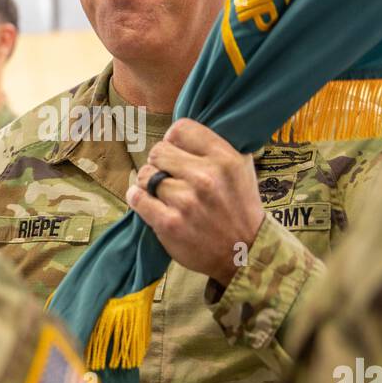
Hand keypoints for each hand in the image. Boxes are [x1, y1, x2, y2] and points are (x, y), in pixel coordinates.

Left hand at [125, 118, 263, 286]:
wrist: (244, 253)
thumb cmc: (239, 208)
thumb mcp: (241, 168)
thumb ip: (215, 146)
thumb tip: (184, 131)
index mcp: (224, 158)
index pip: (180, 129)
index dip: (174, 141)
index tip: (176, 153)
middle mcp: (205, 177)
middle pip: (158, 150)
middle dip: (160, 163)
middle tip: (169, 177)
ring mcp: (186, 201)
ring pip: (145, 175)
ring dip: (149, 183)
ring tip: (162, 193)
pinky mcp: (169, 223)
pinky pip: (137, 198)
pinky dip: (137, 198)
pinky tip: (146, 201)